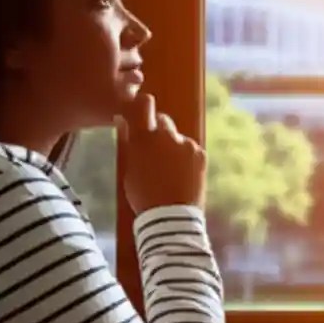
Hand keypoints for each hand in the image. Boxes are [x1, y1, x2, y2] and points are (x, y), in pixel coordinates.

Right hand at [116, 91, 206, 212]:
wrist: (172, 217)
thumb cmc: (143, 196)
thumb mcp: (129, 170)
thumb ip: (127, 142)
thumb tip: (122, 119)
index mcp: (144, 138)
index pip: (144, 105)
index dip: (143, 105)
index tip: (142, 110)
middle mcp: (167, 136)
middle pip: (164, 121)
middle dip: (159, 131)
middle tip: (156, 152)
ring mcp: (187, 144)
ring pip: (178, 138)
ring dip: (174, 147)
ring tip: (171, 171)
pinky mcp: (201, 154)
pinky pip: (192, 149)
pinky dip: (187, 158)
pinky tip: (183, 175)